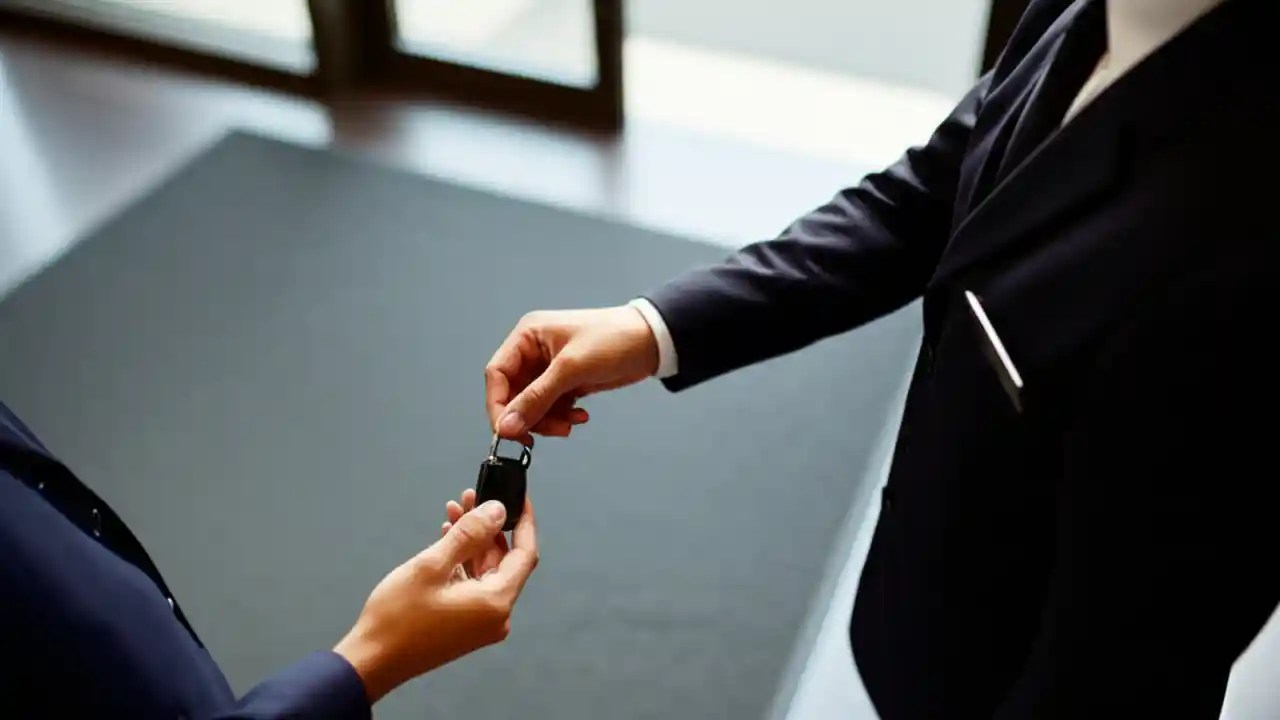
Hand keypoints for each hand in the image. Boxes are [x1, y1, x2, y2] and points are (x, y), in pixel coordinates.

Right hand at [333, 496, 537, 702]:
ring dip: (472, 540)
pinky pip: (473, 584)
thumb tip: (498, 511)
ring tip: (455, 510)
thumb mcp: (432, 565)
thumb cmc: (397, 618)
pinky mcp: (465, 624)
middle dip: (487, 526)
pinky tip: (447, 537)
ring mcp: (481, 622)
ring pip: (485, 569)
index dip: (524, 522)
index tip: (520, 498)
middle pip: (503, 560)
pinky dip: (463, 560)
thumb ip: (469, 534)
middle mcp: (496, 615)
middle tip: (471, 497)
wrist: (371, 661)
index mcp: (496, 602)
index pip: (525, 553)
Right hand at [486, 306, 658, 442]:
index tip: (506, 431)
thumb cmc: (614, 340)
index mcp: (528, 336)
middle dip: (527, 416)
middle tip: (537, 436)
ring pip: (532, 405)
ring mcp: (550, 369)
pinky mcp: (566, 382)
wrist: (653, 341)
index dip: (498, 405)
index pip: (497, 374)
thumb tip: (507, 425)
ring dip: (547, 420)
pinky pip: (551, 407)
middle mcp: (534, 352)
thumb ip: (537, 398)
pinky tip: (580, 416)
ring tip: (569, 424)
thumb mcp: (571, 369)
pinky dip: (561, 417)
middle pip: (513, 394)